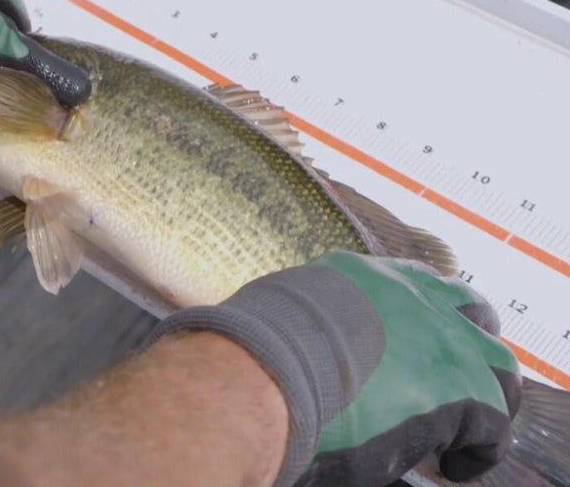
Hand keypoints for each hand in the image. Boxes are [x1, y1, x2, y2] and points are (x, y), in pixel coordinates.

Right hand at [146, 252, 521, 486]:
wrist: (260, 374)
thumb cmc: (248, 354)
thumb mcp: (276, 319)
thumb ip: (303, 325)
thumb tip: (291, 348)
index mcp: (359, 277)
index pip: (411, 287)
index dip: (420, 321)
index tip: (408, 352)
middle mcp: (408, 295)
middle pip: (469, 312)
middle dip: (466, 347)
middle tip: (453, 385)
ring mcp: (439, 337)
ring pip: (494, 362)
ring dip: (483, 395)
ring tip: (464, 433)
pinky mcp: (457, 388)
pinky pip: (492, 420)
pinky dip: (477, 446)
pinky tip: (453, 467)